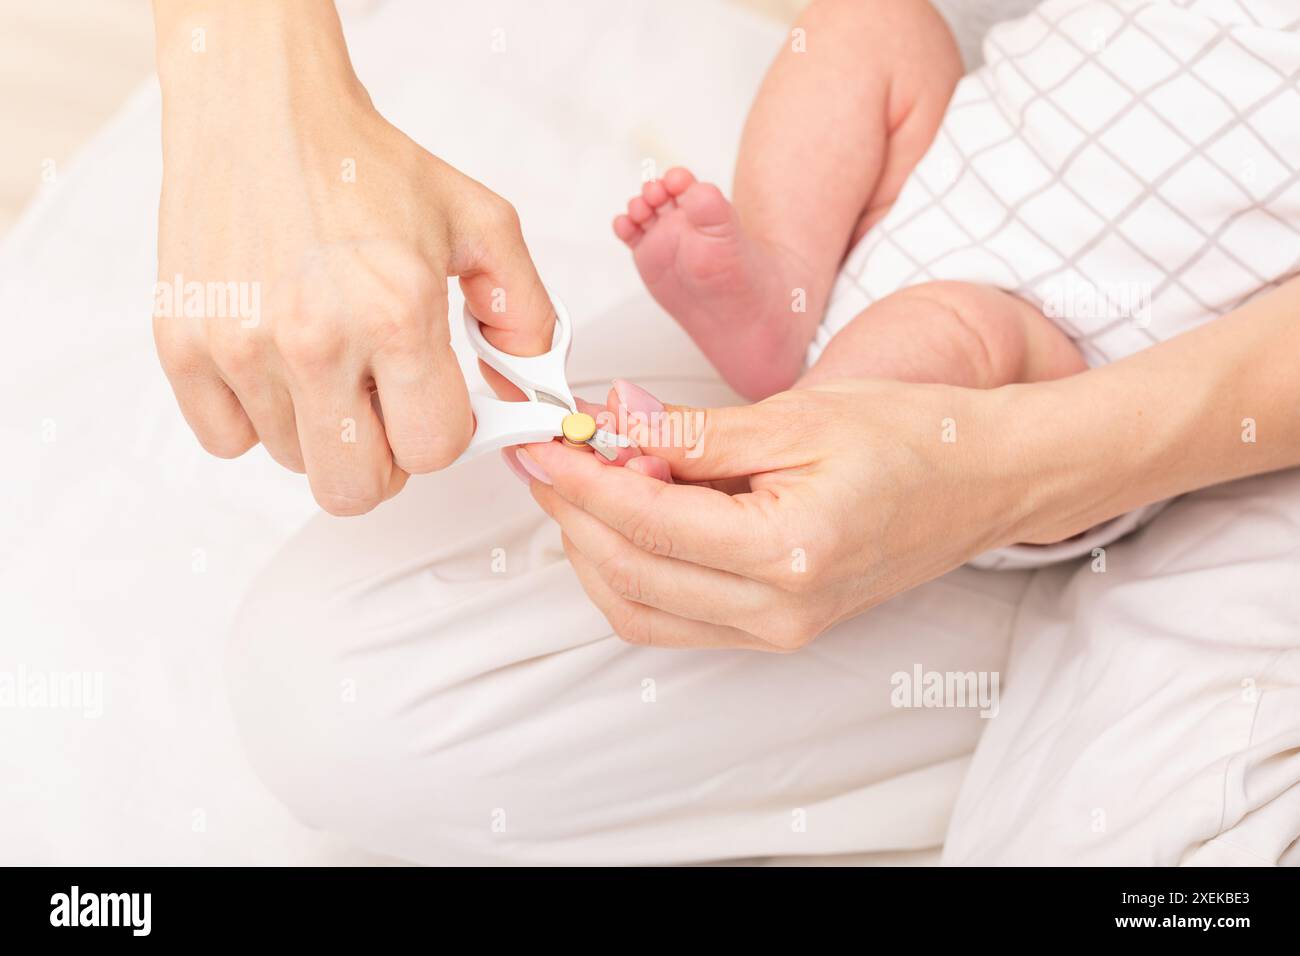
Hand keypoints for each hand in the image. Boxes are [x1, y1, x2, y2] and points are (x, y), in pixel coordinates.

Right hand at [151, 1, 552, 514]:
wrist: (263, 111)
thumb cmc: (364, 168)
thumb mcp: (480, 226)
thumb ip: (525, 315)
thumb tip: (529, 391)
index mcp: (397, 312)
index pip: (433, 451)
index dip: (440, 433)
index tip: (433, 403)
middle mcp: (314, 339)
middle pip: (355, 489)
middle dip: (381, 463)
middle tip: (382, 411)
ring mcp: (240, 347)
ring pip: (294, 463)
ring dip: (318, 428)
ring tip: (325, 356)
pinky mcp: (182, 345)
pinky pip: (227, 440)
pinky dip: (255, 416)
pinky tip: (276, 359)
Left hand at [518, 378, 1038, 650]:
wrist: (985, 481)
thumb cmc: (913, 437)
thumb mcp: (797, 415)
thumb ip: (696, 433)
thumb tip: (613, 425)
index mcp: (789, 552)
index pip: (647, 521)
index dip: (579, 480)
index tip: (540, 443)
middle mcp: (779, 611)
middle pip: (630, 575)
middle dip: (573, 514)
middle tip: (552, 454)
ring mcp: (778, 631)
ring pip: (640, 609)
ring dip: (596, 547)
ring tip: (585, 480)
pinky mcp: (776, 630)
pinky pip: (675, 616)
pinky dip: (635, 569)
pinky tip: (631, 514)